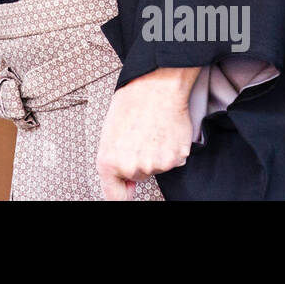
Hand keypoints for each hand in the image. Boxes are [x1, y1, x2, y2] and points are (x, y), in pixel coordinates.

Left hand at [96, 66, 199, 199]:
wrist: (156, 87)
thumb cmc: (130, 104)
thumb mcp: (109, 133)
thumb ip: (113, 162)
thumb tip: (125, 182)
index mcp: (110, 161)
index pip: (115, 196)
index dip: (122, 192)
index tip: (126, 191)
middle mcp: (133, 167)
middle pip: (137, 178)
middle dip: (136, 162)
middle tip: (137, 136)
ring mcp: (156, 164)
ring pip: (154, 168)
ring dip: (153, 154)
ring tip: (149, 130)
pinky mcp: (175, 158)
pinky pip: (170, 160)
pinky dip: (168, 150)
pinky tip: (162, 131)